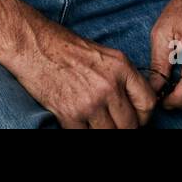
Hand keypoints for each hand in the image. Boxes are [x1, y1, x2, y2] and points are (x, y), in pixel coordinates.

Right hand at [10, 22, 158, 127]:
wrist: (34, 45)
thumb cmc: (65, 47)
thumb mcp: (104, 54)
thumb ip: (122, 77)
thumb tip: (132, 103)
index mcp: (121, 67)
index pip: (148, 102)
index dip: (144, 117)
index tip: (136, 119)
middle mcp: (109, 85)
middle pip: (130, 125)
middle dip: (124, 128)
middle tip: (113, 124)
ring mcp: (90, 101)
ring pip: (109, 134)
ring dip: (102, 131)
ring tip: (94, 123)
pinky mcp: (70, 114)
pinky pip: (84, 136)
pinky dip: (82, 132)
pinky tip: (78, 123)